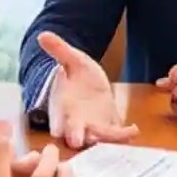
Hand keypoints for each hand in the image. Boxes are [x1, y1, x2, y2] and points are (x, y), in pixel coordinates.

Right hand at [40, 31, 138, 148]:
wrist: (90, 83)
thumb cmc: (77, 73)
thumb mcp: (72, 59)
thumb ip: (59, 50)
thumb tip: (42, 34)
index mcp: (64, 108)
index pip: (60, 121)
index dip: (64, 128)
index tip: (66, 134)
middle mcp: (76, 122)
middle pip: (77, 137)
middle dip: (81, 140)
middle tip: (83, 142)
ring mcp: (93, 127)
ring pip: (98, 139)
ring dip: (109, 139)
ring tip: (126, 133)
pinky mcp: (109, 127)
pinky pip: (115, 136)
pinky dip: (123, 135)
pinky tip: (134, 129)